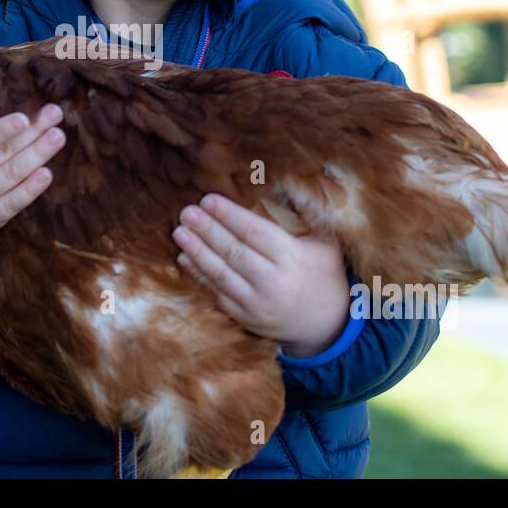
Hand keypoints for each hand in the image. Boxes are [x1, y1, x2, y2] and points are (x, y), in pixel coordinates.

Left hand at [171, 193, 351, 357]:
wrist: (327, 324)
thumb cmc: (324, 274)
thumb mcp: (327, 243)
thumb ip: (308, 214)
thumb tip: (287, 182)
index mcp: (293, 259)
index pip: (255, 233)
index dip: (229, 215)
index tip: (208, 199)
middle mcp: (273, 283)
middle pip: (233, 252)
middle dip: (207, 230)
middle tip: (186, 211)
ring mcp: (257, 304)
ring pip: (220, 275)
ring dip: (197, 252)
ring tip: (179, 231)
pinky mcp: (245, 318)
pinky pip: (217, 294)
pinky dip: (199, 276)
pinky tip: (184, 258)